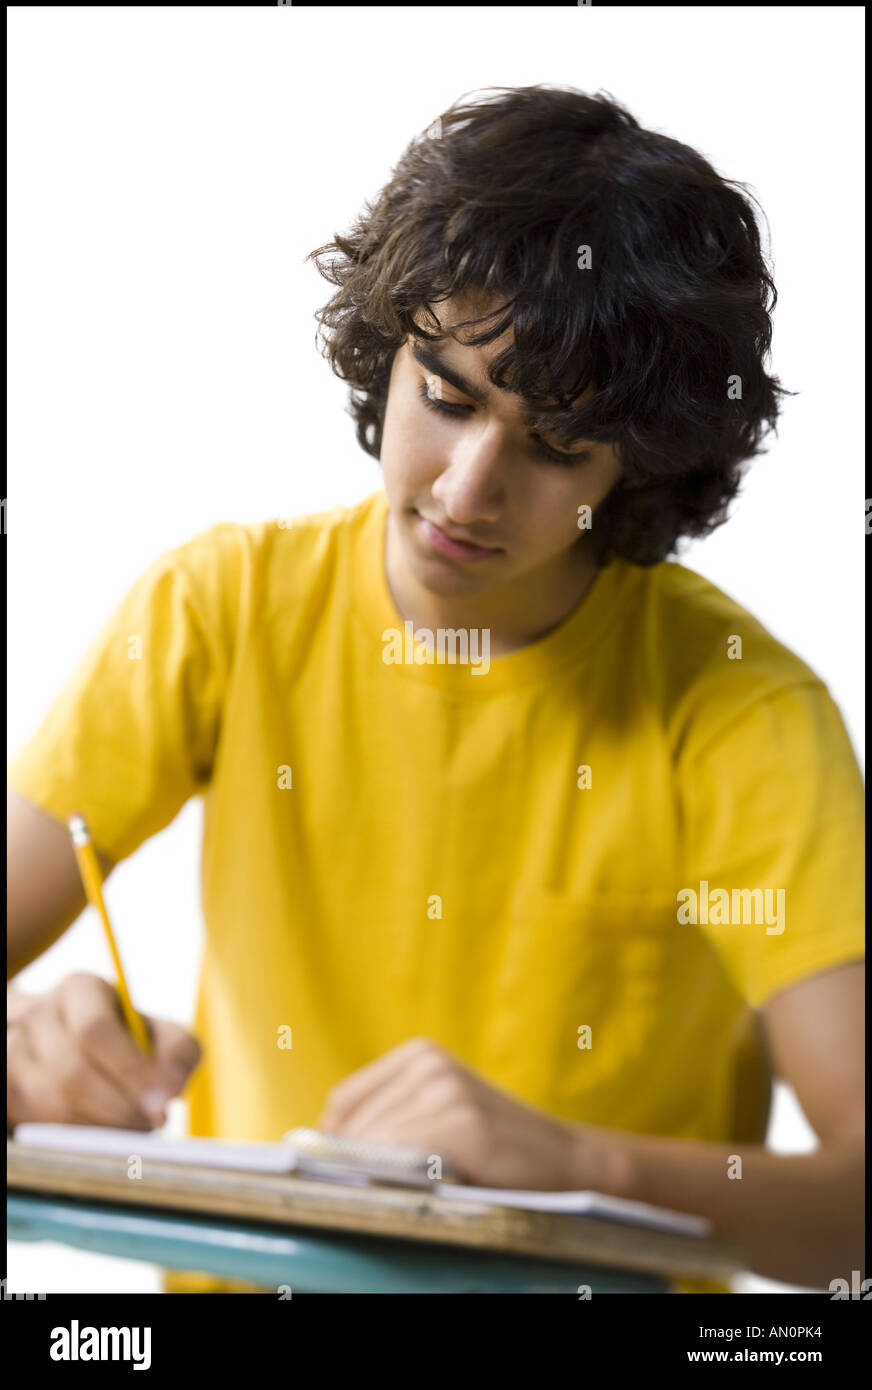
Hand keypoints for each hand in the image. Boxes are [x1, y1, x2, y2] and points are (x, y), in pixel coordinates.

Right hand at [7, 972, 201, 1131]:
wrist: (72, 1044)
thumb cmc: (128, 1042)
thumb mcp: (161, 1033)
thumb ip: (178, 1051)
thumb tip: (170, 1089)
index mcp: (80, 989)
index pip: (96, 1030)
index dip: (131, 1071)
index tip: (164, 1102)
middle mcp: (38, 1014)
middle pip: (71, 1072)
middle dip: (118, 1108)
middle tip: (151, 1124)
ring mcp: (13, 1050)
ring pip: (50, 1103)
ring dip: (99, 1127)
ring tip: (131, 1129)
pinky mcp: (6, 1086)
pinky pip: (37, 1123)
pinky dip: (74, 1136)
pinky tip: (99, 1133)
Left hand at [316, 1036, 582, 1188]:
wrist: (571, 1165)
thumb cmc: (495, 1156)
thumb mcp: (437, 1120)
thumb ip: (385, 1121)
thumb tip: (315, 1146)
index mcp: (417, 1055)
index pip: (340, 1108)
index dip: (344, 1151)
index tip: (362, 1180)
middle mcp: (428, 1062)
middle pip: (350, 1129)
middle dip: (360, 1168)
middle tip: (404, 1194)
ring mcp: (446, 1088)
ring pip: (370, 1147)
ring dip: (384, 1180)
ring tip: (428, 1191)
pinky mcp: (462, 1121)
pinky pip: (397, 1158)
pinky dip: (401, 1183)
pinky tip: (433, 1191)